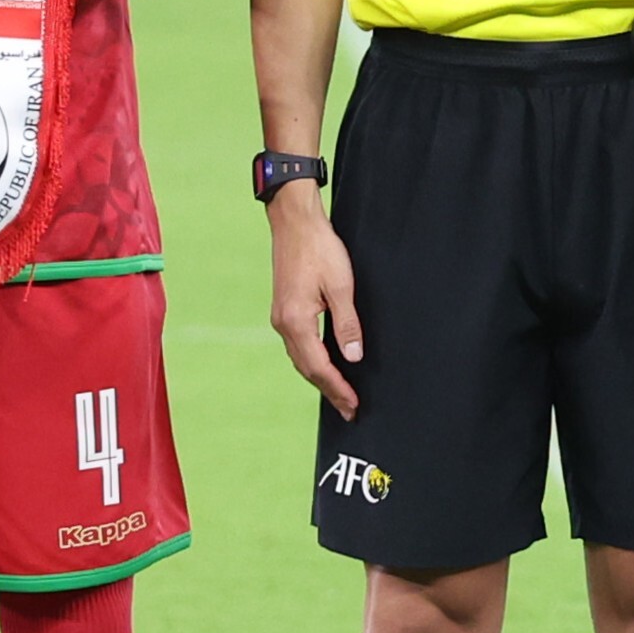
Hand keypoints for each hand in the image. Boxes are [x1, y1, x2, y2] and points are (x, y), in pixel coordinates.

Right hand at [268, 189, 364, 419]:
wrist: (295, 223)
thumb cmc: (319, 249)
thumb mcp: (341, 285)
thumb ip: (347, 324)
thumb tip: (353, 356)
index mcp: (296, 321)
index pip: (319, 366)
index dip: (337, 388)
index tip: (352, 405)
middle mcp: (283, 324)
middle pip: (307, 368)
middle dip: (329, 390)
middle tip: (349, 409)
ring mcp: (280, 317)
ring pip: (300, 359)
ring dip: (320, 377)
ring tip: (339, 393)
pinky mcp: (284, 310)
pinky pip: (298, 345)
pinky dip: (312, 361)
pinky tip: (324, 365)